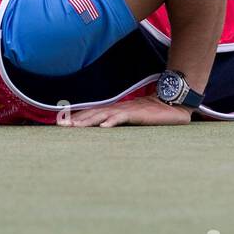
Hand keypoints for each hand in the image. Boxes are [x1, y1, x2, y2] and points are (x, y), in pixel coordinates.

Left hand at [69, 95, 193, 126]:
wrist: (173, 103)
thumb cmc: (154, 115)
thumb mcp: (134, 120)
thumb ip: (122, 123)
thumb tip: (107, 130)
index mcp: (115, 111)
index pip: (92, 113)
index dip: (77, 118)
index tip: (61, 123)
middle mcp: (118, 108)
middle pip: (93, 113)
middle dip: (76, 119)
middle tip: (61, 126)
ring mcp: (127, 110)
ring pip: (103, 114)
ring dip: (88, 121)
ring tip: (75, 127)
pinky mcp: (137, 114)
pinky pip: (122, 117)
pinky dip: (112, 121)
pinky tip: (103, 127)